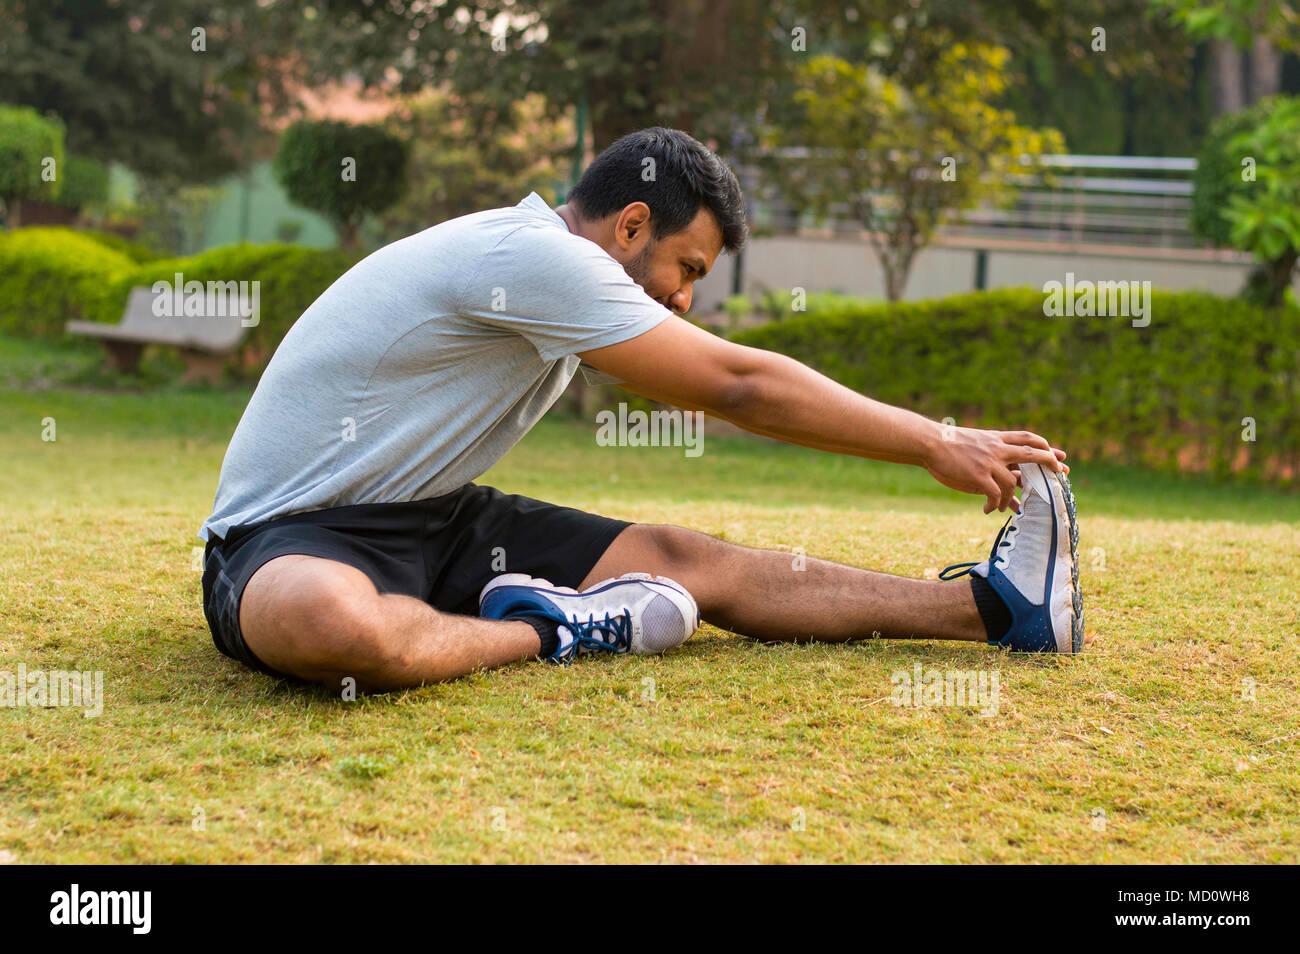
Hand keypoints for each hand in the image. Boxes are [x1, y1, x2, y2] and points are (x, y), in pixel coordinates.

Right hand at [923, 426, 1068, 513]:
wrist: (929, 443)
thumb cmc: (946, 444)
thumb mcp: (972, 442)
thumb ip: (986, 452)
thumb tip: (993, 465)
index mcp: (995, 439)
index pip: (1027, 437)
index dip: (1044, 445)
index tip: (1057, 453)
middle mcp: (996, 449)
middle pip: (1031, 453)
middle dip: (1049, 462)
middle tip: (1061, 473)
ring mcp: (989, 462)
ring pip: (1013, 481)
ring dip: (1013, 497)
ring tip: (1006, 507)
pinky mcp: (978, 476)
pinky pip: (996, 494)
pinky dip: (997, 504)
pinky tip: (990, 509)